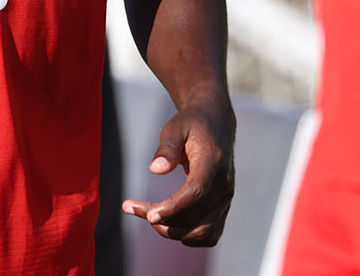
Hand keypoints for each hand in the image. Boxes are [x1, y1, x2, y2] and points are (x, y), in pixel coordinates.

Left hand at [121, 96, 234, 246]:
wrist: (215, 124)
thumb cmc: (192, 125)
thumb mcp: (176, 127)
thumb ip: (167, 147)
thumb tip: (156, 169)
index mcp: (214, 163)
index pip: (196, 193)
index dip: (173, 208)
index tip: (148, 215)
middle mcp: (224, 186)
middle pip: (196, 218)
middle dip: (164, 220)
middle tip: (133, 207)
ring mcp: (226, 200)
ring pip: (202, 233)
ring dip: (173, 231)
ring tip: (149, 215)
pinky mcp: (222, 208)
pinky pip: (209, 235)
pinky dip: (187, 236)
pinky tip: (167, 222)